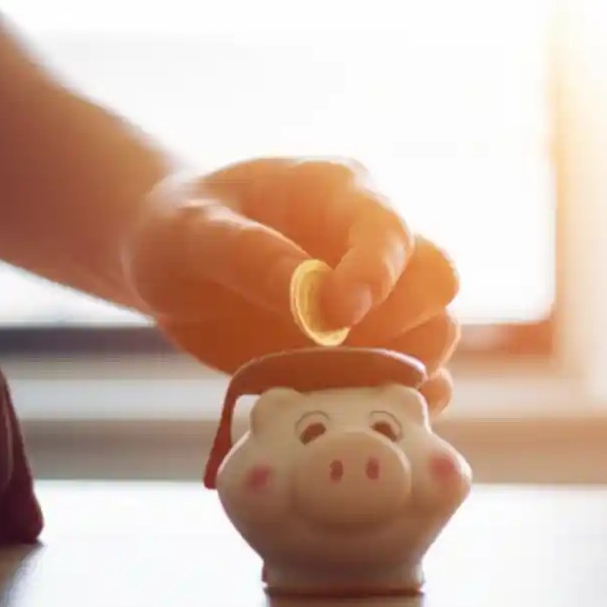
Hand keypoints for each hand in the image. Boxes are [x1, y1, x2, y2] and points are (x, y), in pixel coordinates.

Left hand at [124, 158, 459, 412]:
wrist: (170, 266)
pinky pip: (410, 380)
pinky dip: (395, 404)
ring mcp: (374, 302)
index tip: (337, 316)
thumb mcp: (194, 230)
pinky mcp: (361, 351)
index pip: (389, 230)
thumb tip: (315, 301)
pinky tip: (351, 414)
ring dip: (401, 371)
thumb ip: (250, 254)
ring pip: (435, 335)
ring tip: (338, 388)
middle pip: (436, 282)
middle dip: (402, 325)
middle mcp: (370, 245)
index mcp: (339, 192)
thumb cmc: (179, 229)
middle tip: (337, 351)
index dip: (376, 275)